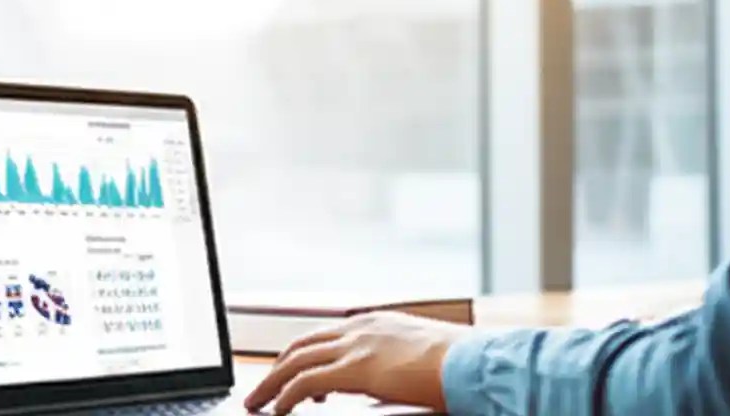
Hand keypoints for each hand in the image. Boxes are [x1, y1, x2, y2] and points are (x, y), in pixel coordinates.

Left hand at [243, 312, 471, 414]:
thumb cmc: (458, 362)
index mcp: (376, 321)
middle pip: (302, 343)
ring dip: (272, 381)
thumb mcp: (421, 353)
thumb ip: (399, 359)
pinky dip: (285, 396)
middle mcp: (359, 328)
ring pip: (295, 360)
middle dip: (278, 365)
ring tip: (259, 401)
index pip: (326, 335)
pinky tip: (279, 410)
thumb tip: (395, 377)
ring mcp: (355, 346)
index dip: (303, 353)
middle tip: (264, 387)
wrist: (470, 361)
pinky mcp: (354, 369)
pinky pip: (304, 382)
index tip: (292, 370)